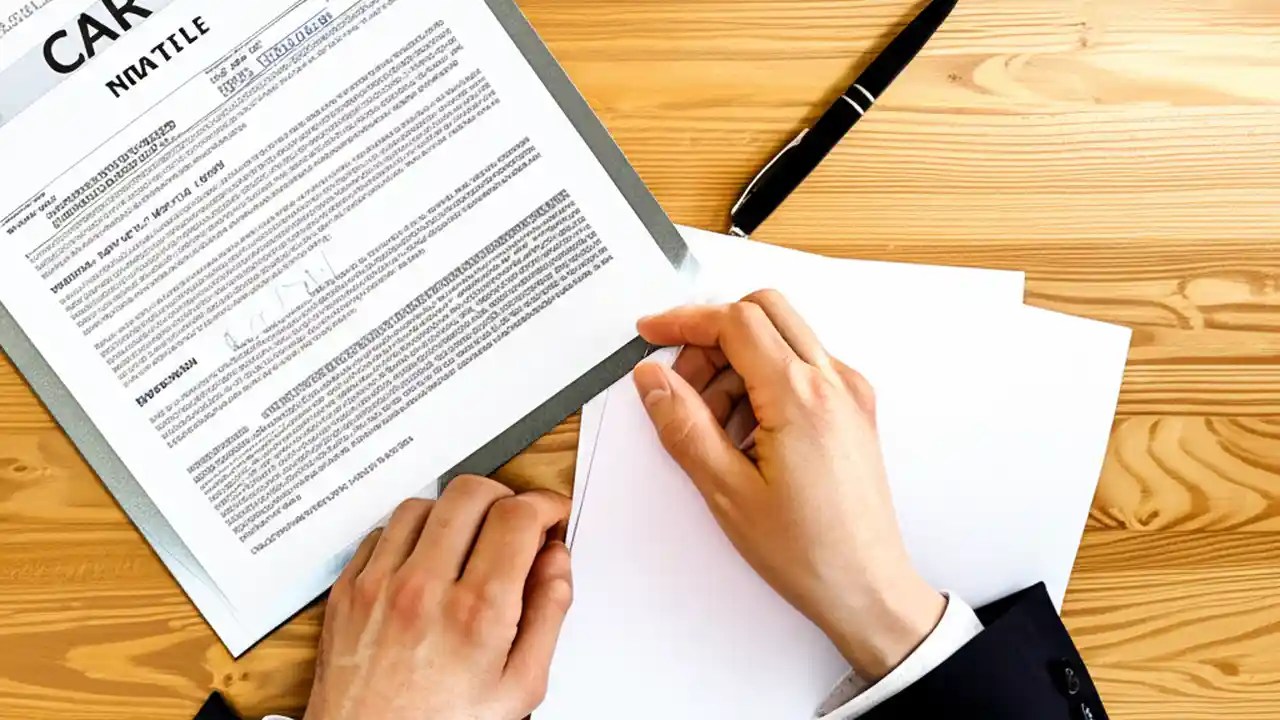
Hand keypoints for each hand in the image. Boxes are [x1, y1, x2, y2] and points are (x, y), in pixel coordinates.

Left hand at [304, 476, 572, 719]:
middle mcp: (425, 589)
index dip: (544, 505)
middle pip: (471, 493)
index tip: (549, 516)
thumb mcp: (519, 687)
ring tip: (467, 544)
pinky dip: (410, 535)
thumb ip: (547, 616)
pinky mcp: (348, 590)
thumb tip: (555, 563)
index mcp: (477, 613)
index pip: (518, 517)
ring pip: (424, 503)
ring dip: (454, 514)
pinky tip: (424, 561)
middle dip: (504, 498)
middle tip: (513, 524)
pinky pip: (382, 531)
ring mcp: (380, 585)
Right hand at [633, 290, 943, 679]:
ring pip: (783, 337)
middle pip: (763, 312)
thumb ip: (684, 425)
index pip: (736, 322)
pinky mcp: (854, 410)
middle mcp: (834, 382)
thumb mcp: (727, 491)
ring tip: (714, 428)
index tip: (651, 333)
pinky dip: (765, 380)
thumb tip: (652, 378)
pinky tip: (746, 434)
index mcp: (801, 397)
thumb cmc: (807, 552)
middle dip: (713, 336)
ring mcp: (850, 393)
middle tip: (681, 386)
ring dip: (738, 362)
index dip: (685, 321)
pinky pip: (803, 367)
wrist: (868, 589)